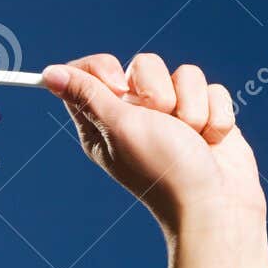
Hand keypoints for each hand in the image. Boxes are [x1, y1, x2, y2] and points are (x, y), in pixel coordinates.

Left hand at [41, 54, 260, 230]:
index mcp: (105, 121)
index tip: (119, 87)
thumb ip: (88, 94)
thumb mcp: (119, 128)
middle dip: (160, 92)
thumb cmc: (164, 170)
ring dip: (193, 108)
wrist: (217, 203)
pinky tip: (211, 141)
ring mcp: (175, 116)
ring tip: (192, 137)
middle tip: (162, 122)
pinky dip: (216, 117)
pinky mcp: (206, 117)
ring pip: (187, 75)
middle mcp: (139, 116)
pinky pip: (213, 91)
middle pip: (146, 64)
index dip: (104, 69)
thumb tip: (50, 73)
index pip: (90, 71)